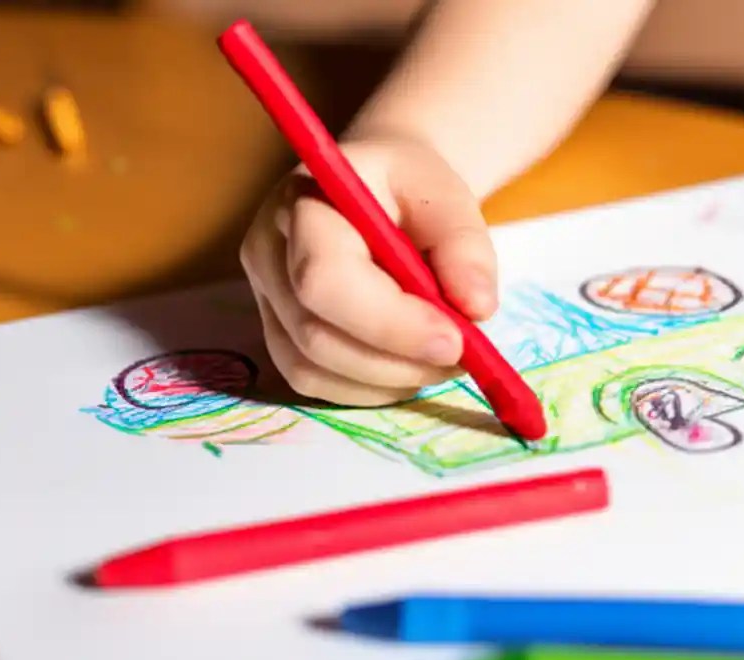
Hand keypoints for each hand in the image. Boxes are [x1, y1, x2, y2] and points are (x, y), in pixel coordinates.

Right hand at [240, 137, 497, 404]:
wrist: (375, 186)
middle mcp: (268, 253)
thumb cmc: (409, 187)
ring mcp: (266, 298)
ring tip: (440, 359)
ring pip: (313, 369)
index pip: (326, 280)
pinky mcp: (277, 332)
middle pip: (317, 336)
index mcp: (303, 205)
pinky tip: (408, 366)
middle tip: (461, 356)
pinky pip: (314, 382)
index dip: (390, 324)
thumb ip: (465, 246)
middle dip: (397, 360)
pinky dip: (370, 389)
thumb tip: (476, 308)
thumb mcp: (447, 195)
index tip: (454, 341)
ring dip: (388, 380)